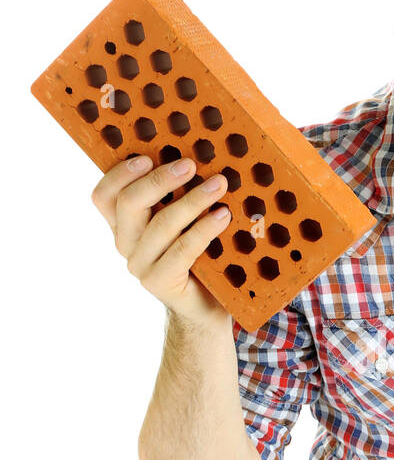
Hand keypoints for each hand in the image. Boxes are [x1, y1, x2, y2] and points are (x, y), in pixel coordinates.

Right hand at [90, 154, 232, 328]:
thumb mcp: (184, 220)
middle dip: (161, 179)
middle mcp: (126, 245)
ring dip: (192, 200)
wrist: (208, 307)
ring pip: (160, 224)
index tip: (148, 156)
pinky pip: (182, 250)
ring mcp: (141, 266)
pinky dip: (204, 229)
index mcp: (123, 225)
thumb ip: (179, 194)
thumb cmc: (199, 255)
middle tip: (191, 165)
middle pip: (128, 203)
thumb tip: (199, 152)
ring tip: (219, 185)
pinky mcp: (160, 284)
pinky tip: (223, 216)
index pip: (103, 195)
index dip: (120, 173)